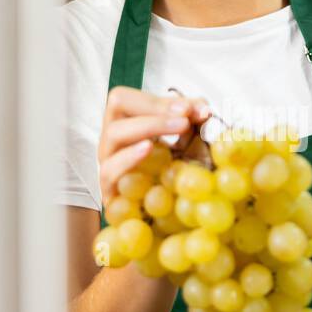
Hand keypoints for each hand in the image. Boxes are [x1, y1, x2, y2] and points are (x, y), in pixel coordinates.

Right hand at [97, 86, 210, 206]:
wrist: (162, 215)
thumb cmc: (172, 171)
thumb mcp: (187, 143)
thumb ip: (193, 121)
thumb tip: (203, 109)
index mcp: (126, 121)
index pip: (127, 96)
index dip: (157, 99)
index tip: (189, 108)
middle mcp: (113, 137)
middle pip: (117, 104)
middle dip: (156, 109)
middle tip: (186, 118)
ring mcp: (107, 161)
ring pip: (113, 133)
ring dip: (148, 127)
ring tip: (179, 128)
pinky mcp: (108, 188)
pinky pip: (110, 169)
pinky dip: (129, 157)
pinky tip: (149, 149)